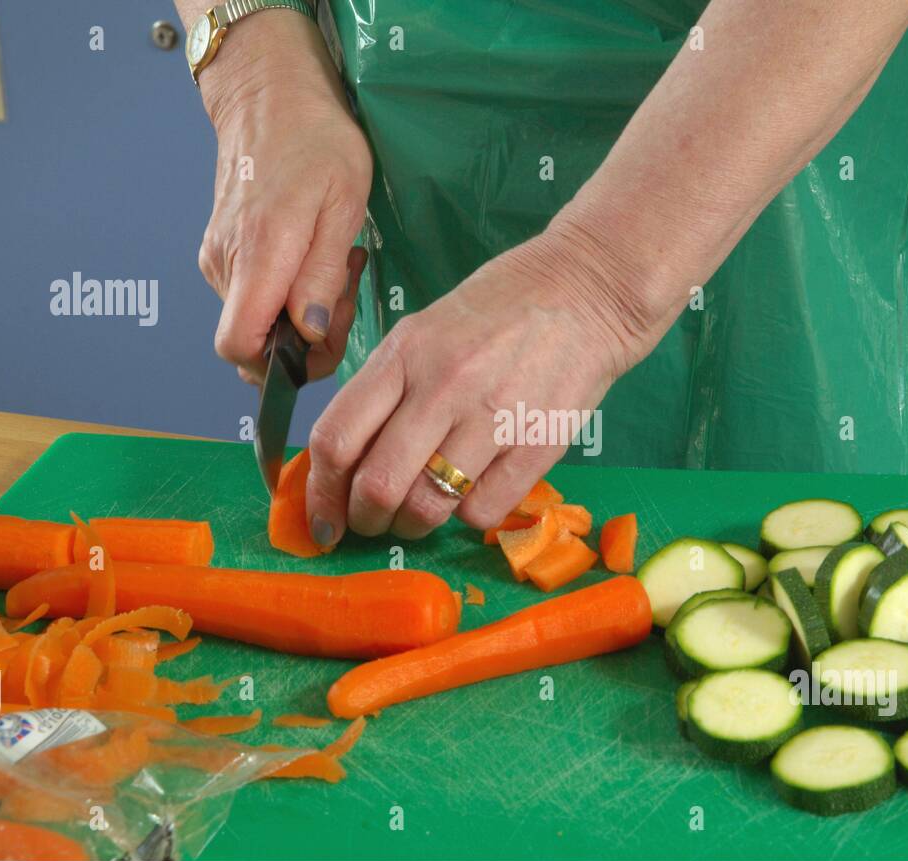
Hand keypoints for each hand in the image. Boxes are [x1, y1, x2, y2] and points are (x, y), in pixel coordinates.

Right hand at [195, 12, 371, 382]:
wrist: (271, 95)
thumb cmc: (314, 138)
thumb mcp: (342, 203)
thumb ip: (322, 274)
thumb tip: (308, 332)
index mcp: (257, 253)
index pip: (239, 346)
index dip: (279, 367)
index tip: (323, 342)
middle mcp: (226, 263)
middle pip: (252, 344)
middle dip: (304, 341)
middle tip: (343, 295)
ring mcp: (219, 259)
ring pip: (257, 323)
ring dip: (302, 314)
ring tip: (335, 268)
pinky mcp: (223, 253)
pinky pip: (254, 297)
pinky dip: (288, 295)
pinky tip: (315, 261)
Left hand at [303, 228, 652, 546]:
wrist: (588, 289)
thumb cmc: (501, 308)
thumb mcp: (426, 331)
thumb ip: (386, 389)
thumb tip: (347, 459)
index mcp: (404, 353)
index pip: (336, 438)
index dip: (319, 492)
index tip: (321, 517)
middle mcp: (442, 386)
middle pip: (376, 485)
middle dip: (363, 520)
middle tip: (371, 523)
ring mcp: (492, 418)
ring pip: (427, 507)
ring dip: (412, 526)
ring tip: (418, 516)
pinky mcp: (537, 446)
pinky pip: (481, 511)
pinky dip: (466, 515)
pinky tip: (473, 492)